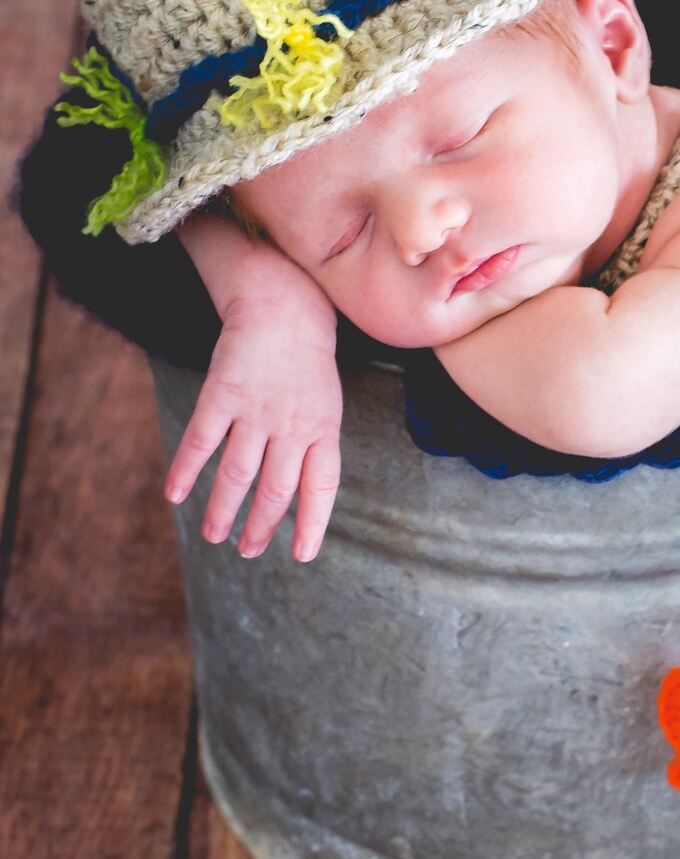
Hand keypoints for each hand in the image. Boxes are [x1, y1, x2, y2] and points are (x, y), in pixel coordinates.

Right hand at [164, 281, 342, 562]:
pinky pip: (201, 442)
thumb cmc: (307, 360)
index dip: (312, 524)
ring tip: (214, 536)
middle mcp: (291, 424)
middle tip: (248, 551)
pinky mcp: (222, 394)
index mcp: (322, 427)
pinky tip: (175, 495)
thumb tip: (300, 494)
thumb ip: (313, 445)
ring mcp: (256, 410)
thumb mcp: (325, 403)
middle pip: (276, 489)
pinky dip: (186, 471)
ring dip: (223, 510)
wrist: (283, 303)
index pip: (321, 486)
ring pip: (237, 474)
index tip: (302, 555)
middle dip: (261, 527)